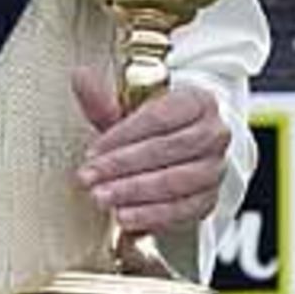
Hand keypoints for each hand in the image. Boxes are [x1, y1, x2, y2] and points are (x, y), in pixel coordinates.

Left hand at [72, 68, 229, 235]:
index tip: (93, 150)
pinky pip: (181, 211)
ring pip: (175, 182)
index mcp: (197, 102)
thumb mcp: (129, 110)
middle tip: (90, 176)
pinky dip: (150, 216)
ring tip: (102, 196)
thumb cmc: (155, 128)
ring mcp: (214, 169)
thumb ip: (104, 99)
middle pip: (167, 150)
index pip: (159, 117)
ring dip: (133, 191)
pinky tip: (124, 216)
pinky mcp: (208, 200)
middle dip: (122, 166)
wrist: (182, 151)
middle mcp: (214, 134)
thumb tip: (80, 77)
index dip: (123, 135)